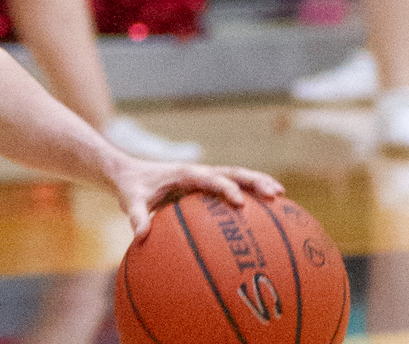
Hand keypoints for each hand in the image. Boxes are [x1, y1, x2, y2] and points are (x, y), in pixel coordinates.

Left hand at [111, 158, 285, 240]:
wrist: (128, 172)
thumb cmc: (131, 187)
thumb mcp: (131, 200)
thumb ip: (137, 216)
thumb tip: (140, 236)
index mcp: (184, 173)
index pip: (210, 179)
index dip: (226, 189)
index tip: (240, 202)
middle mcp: (198, 172)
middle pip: (232, 172)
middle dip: (254, 181)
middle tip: (276, 193)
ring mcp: (204, 177)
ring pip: (236, 176)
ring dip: (258, 182)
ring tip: (281, 195)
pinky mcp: (205, 184)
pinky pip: (230, 186)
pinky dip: (249, 192)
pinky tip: (266, 208)